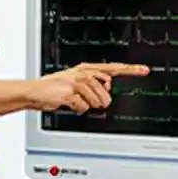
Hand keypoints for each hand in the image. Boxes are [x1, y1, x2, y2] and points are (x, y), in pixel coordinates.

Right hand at [26, 62, 148, 112]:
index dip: (130, 69)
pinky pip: (83, 107)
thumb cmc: (52, 89)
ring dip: (86, 106)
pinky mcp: (69, 92)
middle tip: (84, 100)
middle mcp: (83, 73)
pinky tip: (69, 104)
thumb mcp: (74, 82)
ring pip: (96, 102)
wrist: (34, 92)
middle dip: (98, 101)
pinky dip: (77, 109)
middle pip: (106, 93)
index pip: (113, 68)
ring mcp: (76, 82)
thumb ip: (93, 84)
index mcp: (86, 69)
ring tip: (74, 101)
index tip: (144, 70)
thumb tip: (106, 94)